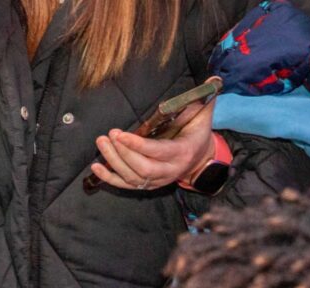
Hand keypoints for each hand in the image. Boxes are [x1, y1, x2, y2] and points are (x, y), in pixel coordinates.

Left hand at [90, 95, 217, 191]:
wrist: (200, 160)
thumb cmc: (198, 134)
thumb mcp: (205, 116)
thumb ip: (206, 98)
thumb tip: (213, 80)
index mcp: (182, 153)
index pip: (157, 152)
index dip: (138, 146)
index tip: (121, 134)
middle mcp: (169, 171)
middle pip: (142, 168)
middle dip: (123, 153)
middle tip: (109, 135)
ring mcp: (157, 181)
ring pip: (132, 177)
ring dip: (114, 162)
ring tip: (102, 142)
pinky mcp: (146, 185)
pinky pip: (125, 185)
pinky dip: (109, 178)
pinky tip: (96, 167)